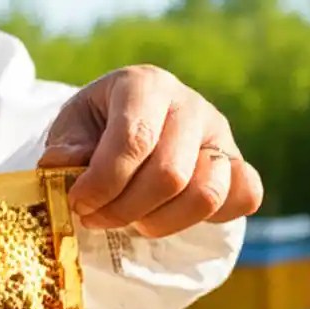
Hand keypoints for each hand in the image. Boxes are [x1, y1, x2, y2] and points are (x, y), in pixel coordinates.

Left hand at [38, 64, 263, 237]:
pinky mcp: (238, 164)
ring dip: (159, 221)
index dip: (104, 181)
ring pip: (207, 193)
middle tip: (94, 217)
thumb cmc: (93, 128)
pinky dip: (205, 219)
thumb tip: (65, 164)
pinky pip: (244, 198)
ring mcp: (219, 135)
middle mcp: (190, 105)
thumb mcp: (69, 128)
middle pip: (170, 174)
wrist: (125, 128)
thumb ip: (64, 147)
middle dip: (124, 209)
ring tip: (129, 219)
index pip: (135, 138)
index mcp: (145, 85)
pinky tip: (165, 216)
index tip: (78, 203)